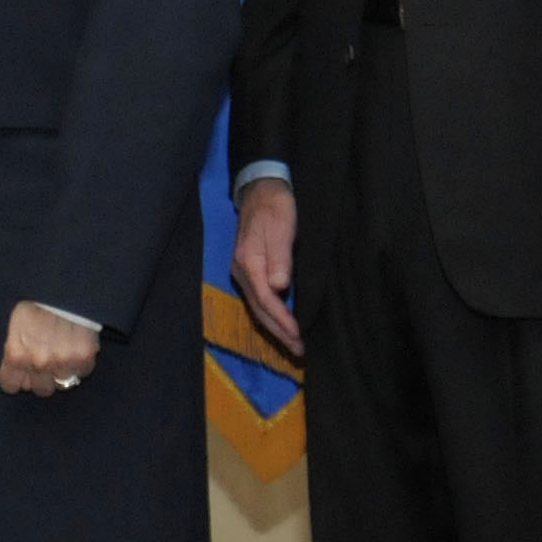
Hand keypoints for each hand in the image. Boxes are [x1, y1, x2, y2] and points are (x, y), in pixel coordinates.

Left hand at [0, 302, 99, 396]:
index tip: (24, 372)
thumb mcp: (15, 323)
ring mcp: (62, 362)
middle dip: (42, 377)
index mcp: (15, 354)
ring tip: (63, 353)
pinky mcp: (84, 358)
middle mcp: (38, 362)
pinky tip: (76, 347)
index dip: (18, 378)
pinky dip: (81, 363)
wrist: (64, 284)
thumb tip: (17, 366)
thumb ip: (15, 348)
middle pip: (40, 389)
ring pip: (62, 385)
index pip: (11, 385)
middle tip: (47, 360)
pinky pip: (82, 372)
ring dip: (63, 372)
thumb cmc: (36, 300)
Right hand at [231, 179, 302, 357]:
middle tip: (299, 350)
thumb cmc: (275, 207)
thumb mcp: (281, 228)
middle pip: (259, 310)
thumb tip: (279, 287)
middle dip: (279, 332)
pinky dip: (272, 316)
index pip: (265, 300)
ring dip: (275, 328)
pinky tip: (284, 323)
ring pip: (258, 308)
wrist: (261, 190)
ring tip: (293, 344)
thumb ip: (280, 257)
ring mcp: (244, 273)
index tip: (299, 335)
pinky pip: (260, 301)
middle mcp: (242, 272)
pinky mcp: (251, 271)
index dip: (282, 320)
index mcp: (248, 263)